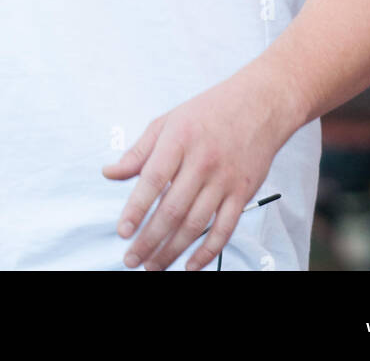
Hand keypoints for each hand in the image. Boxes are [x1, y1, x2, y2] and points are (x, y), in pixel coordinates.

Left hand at [101, 62, 285, 270]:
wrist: (260, 103)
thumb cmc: (209, 111)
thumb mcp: (168, 121)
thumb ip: (139, 151)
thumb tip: (110, 173)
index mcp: (179, 139)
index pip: (153, 180)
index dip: (136, 208)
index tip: (122, 232)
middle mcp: (202, 161)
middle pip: (173, 209)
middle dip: (149, 240)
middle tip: (132, 259)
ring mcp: (225, 179)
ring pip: (196, 224)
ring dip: (172, 251)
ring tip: (153, 265)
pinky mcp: (243, 192)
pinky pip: (224, 229)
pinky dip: (207, 252)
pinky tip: (190, 265)